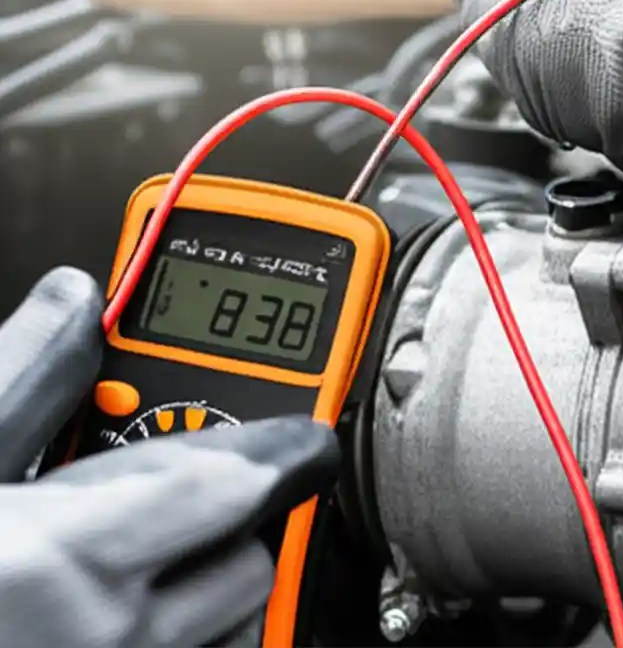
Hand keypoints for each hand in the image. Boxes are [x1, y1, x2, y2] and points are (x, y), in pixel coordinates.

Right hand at [0, 269, 339, 647]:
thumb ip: (18, 379)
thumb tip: (72, 301)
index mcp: (56, 561)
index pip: (234, 489)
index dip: (277, 451)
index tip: (302, 432)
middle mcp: (101, 643)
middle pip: (243, 558)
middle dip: (224, 515)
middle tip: (170, 489)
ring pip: (226, 627)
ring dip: (205, 581)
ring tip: (132, 555)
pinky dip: (182, 639)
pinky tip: (118, 615)